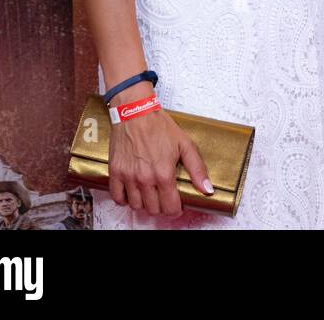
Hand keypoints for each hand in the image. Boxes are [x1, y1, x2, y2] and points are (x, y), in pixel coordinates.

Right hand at [107, 84, 212, 215]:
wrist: (135, 113)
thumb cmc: (160, 126)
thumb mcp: (185, 144)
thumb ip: (197, 169)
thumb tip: (207, 190)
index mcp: (164, 174)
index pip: (170, 207)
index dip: (176, 210)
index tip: (177, 206)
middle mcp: (145, 179)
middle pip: (153, 209)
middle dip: (161, 207)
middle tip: (164, 198)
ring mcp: (128, 177)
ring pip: (136, 206)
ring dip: (144, 204)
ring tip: (150, 195)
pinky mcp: (115, 173)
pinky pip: (117, 198)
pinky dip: (125, 200)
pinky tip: (133, 193)